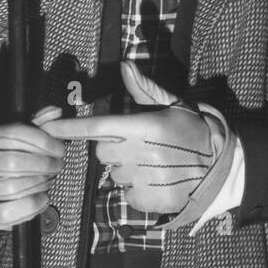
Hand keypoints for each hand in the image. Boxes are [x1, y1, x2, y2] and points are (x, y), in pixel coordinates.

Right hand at [0, 105, 65, 230]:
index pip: (14, 134)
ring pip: (12, 187)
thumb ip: (37, 124)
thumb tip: (55, 111)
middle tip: (57, 166)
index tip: (59, 149)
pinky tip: (42, 197)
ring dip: (39, 184)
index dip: (43, 141)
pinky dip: (32, 205)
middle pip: (13, 162)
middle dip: (44, 165)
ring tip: (48, 180)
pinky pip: (9, 211)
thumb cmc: (6, 159)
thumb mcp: (18, 138)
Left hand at [40, 61, 229, 227]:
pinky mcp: (147, 200)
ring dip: (128, 171)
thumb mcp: (173, 106)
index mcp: (144, 127)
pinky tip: (158, 182)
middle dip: (114, 150)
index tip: (47, 129)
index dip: (69, 128)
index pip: (97, 127)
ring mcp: (143, 178)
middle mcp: (140, 153)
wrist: (219, 168)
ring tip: (154, 166)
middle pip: (102, 153)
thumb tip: (126, 67)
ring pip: (115, 175)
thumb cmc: (193, 132)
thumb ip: (145, 90)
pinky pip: (128, 195)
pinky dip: (138, 191)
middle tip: (139, 147)